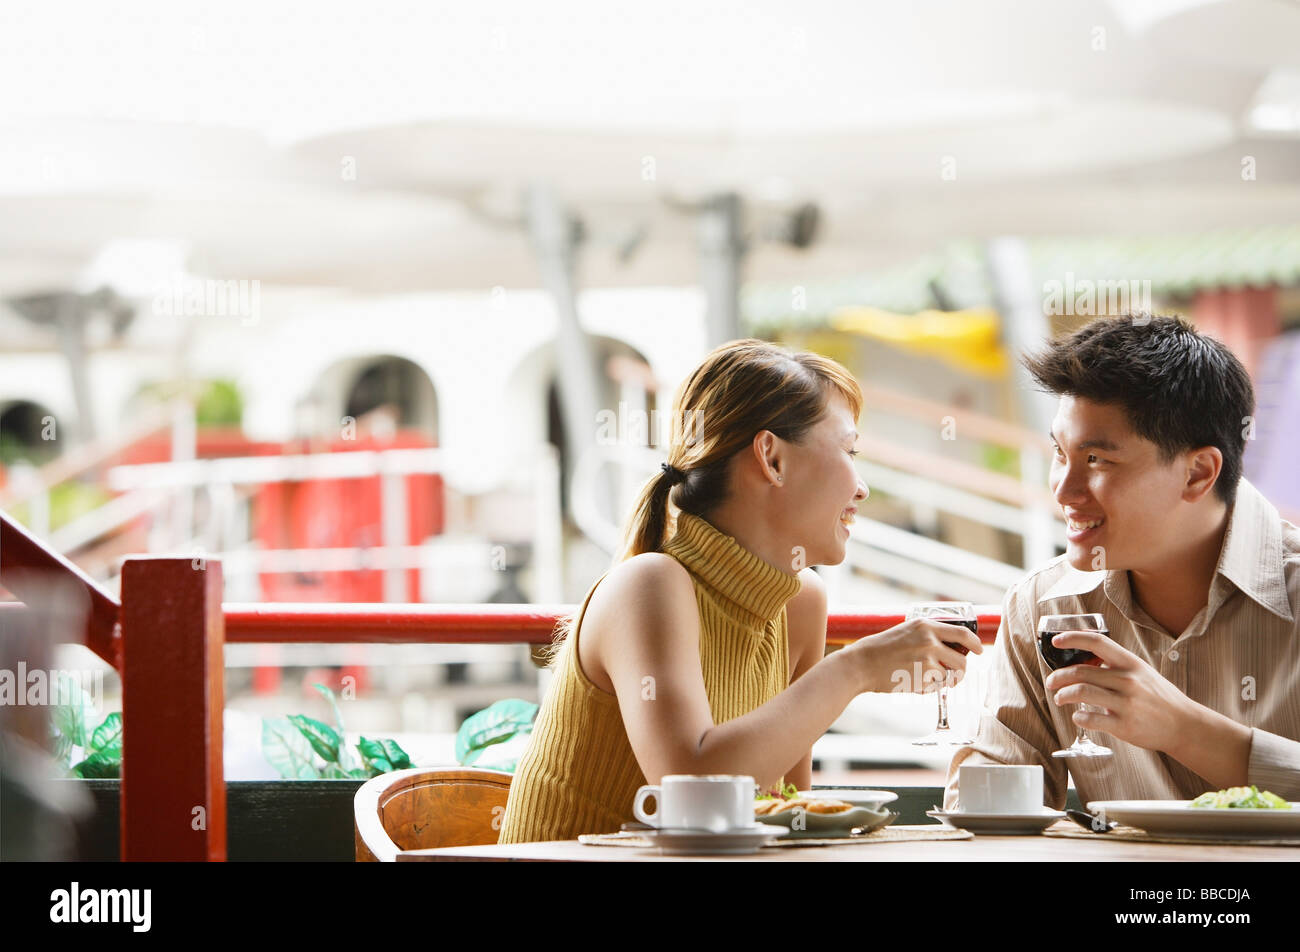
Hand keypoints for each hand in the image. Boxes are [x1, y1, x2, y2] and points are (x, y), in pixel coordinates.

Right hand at [848, 618, 981, 693]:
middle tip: (952, 674)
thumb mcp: (906, 632)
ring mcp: (927, 659)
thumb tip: (953, 648)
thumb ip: (928, 636)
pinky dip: (929, 688)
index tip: (979, 650)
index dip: (975, 643)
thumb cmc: (881, 650)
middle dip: (960, 670)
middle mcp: (930, 640)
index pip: (962, 633)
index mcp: (925, 626)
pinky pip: (937, 687)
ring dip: (945, 680)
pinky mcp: (923, 677)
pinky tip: (912, 681)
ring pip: (951, 676)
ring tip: (928, 679)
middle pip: (962, 660)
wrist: (861, 664)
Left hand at [1044, 631, 1194, 753]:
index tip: (1056, 641)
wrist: (1185, 725)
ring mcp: (1127, 703)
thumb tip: (1084, 659)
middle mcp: (1128, 680)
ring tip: (1059, 698)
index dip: (1073, 638)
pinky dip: (1078, 717)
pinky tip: (1078, 717)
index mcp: (1130, 663)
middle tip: (1051, 682)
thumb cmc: (1159, 698)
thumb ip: (1116, 666)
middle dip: (1058, 677)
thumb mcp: (1141, 672)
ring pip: (1081, 692)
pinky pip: (1091, 719)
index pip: (1097, 642)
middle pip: (1081, 672)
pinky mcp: (1125, 725)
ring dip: (1063, 695)